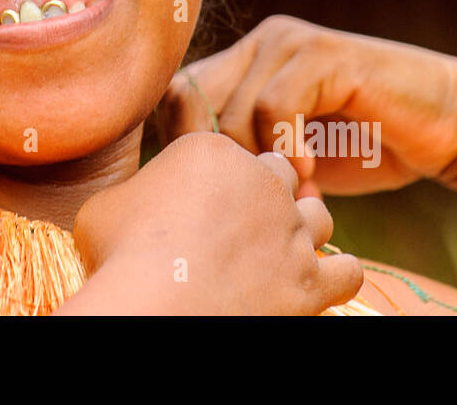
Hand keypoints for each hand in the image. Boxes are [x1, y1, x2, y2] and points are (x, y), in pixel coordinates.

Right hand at [70, 132, 362, 313]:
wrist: (154, 305)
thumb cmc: (119, 256)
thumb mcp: (108, 204)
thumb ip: (135, 192)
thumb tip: (134, 202)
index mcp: (212, 151)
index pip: (229, 155)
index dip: (215, 183)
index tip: (196, 210)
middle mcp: (260, 181)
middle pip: (277, 175)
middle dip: (262, 197)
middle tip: (235, 230)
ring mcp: (290, 230)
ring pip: (319, 215)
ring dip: (302, 230)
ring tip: (276, 254)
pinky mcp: (310, 280)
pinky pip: (348, 273)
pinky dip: (335, 278)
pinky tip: (311, 285)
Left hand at [154, 15, 456, 196]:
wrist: (447, 126)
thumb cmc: (364, 146)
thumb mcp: (288, 153)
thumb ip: (242, 153)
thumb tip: (183, 181)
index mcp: (243, 61)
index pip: (175, 97)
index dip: (183, 148)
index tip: (216, 192)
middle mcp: (259, 42)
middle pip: (189, 98)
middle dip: (212, 157)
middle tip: (248, 195)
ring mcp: (290, 43)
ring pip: (231, 108)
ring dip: (256, 162)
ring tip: (289, 191)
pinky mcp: (323, 54)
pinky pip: (275, 106)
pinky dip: (286, 148)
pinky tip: (310, 172)